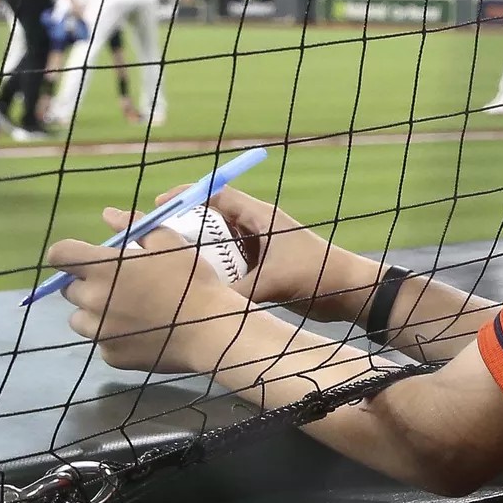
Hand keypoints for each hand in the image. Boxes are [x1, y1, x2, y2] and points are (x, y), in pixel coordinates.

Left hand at [51, 221, 247, 375]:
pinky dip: (114, 337)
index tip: (84, 259)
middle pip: (69, 290)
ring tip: (128, 313)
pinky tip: (141, 334)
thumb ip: (134, 226)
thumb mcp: (169, 243)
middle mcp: (92, 299)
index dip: (68, 255)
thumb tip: (108, 215)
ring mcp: (99, 331)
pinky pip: (102, 343)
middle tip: (119, 286)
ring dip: (95, 313)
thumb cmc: (191, 281)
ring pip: (81, 320)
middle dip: (87, 285)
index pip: (59, 255)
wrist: (210, 329)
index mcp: (102, 268)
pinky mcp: (111, 356)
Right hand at [132, 182, 380, 321]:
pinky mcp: (262, 270)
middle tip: (150, 244)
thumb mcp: (275, 283)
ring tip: (162, 267)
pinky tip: (191, 288)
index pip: (216, 195)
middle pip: (210, 221)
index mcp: (261, 217)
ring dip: (195, 254)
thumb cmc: (320, 276)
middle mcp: (257, 229)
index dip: (184, 198)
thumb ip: (238, 293)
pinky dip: (211, 274)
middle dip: (181, 229)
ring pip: (217, 247)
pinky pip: (228, 267)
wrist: (352, 294)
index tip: (157, 207)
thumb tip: (201, 307)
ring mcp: (259, 249)